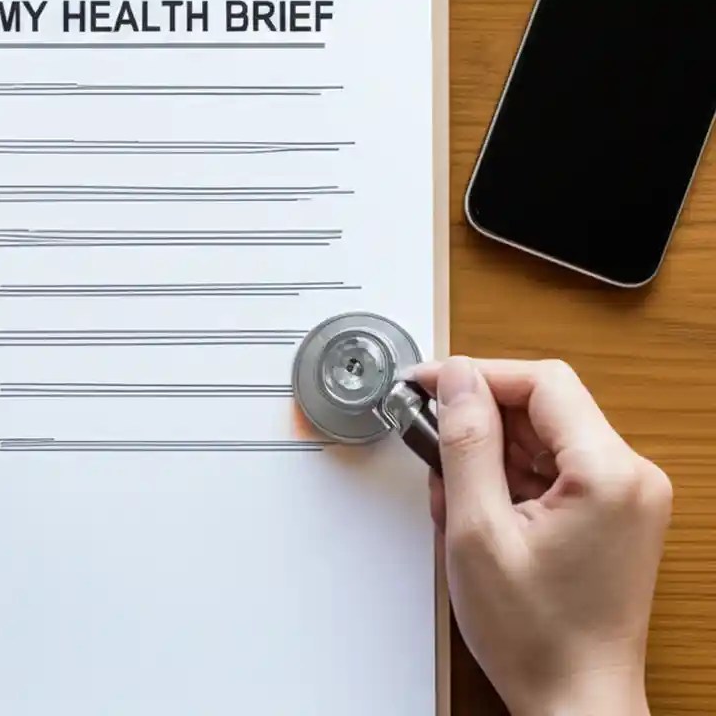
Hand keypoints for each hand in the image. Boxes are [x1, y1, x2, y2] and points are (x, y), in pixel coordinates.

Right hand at [411, 357, 670, 715]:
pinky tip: (479, 516)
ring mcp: (625, 496)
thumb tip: (456, 379)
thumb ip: (465, 442)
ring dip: (489, 458)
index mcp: (609, 473)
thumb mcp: (477, 530)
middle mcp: (631, 476)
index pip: (542, 382)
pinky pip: (553, 470)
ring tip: (455, 504)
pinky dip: (509, 482)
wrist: (574, 698)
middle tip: (430, 449)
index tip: (428, 384)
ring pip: (543, 439)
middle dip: (479, 424)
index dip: (476, 375)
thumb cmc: (536, 635)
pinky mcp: (612, 513)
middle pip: (543, 407)